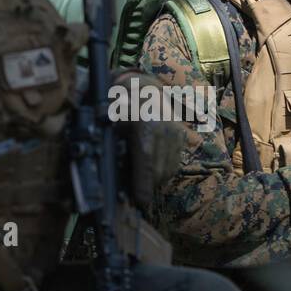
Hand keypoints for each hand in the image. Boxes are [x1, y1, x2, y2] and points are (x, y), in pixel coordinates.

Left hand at [115, 70, 185, 204]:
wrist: (143, 88)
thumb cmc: (121, 106)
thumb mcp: (111, 122)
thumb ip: (111, 146)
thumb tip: (109, 173)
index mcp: (146, 122)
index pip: (146, 160)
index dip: (143, 184)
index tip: (139, 201)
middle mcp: (165, 128)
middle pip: (159, 169)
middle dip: (147, 186)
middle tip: (135, 196)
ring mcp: (176, 133)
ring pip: (168, 169)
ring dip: (155, 180)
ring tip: (142, 183)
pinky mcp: (181, 137)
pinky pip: (174, 164)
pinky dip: (163, 172)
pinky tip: (152, 171)